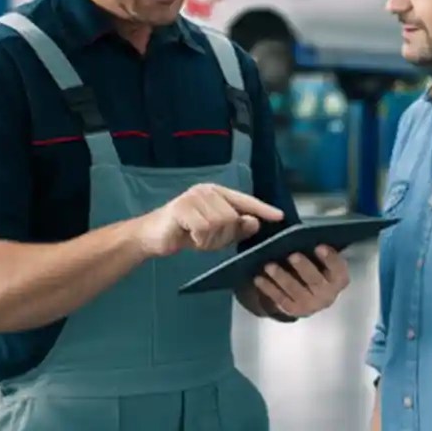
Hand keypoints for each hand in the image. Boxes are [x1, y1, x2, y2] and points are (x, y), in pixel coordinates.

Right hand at [135, 183, 283, 257]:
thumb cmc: (185, 233)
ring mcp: (194, 197)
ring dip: (210, 240)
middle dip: (224, 236)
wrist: (152, 236)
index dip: (263, 209)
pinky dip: (199, 240)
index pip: (245, 200)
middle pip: (233, 218)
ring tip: (197, 239)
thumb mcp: (215, 234)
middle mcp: (207, 191)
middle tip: (206, 240)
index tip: (279, 217)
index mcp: (217, 193)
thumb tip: (255, 223)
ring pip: (220, 224)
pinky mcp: (182, 207)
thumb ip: (236, 229)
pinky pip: (204, 228)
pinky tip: (189, 237)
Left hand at [253, 245, 349, 317]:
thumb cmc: (315, 267)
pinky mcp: (294, 311)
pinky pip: (280, 300)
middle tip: (291, 255)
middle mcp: (328, 295)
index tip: (319, 246)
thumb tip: (302, 232)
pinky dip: (269, 289)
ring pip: (295, 290)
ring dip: (282, 277)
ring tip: (269, 265)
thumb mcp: (320, 259)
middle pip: (315, 280)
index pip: (338, 268)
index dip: (330, 258)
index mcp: (339, 279)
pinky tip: (259, 278)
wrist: (309, 295)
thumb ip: (316, 248)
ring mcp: (311, 305)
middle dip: (303, 267)